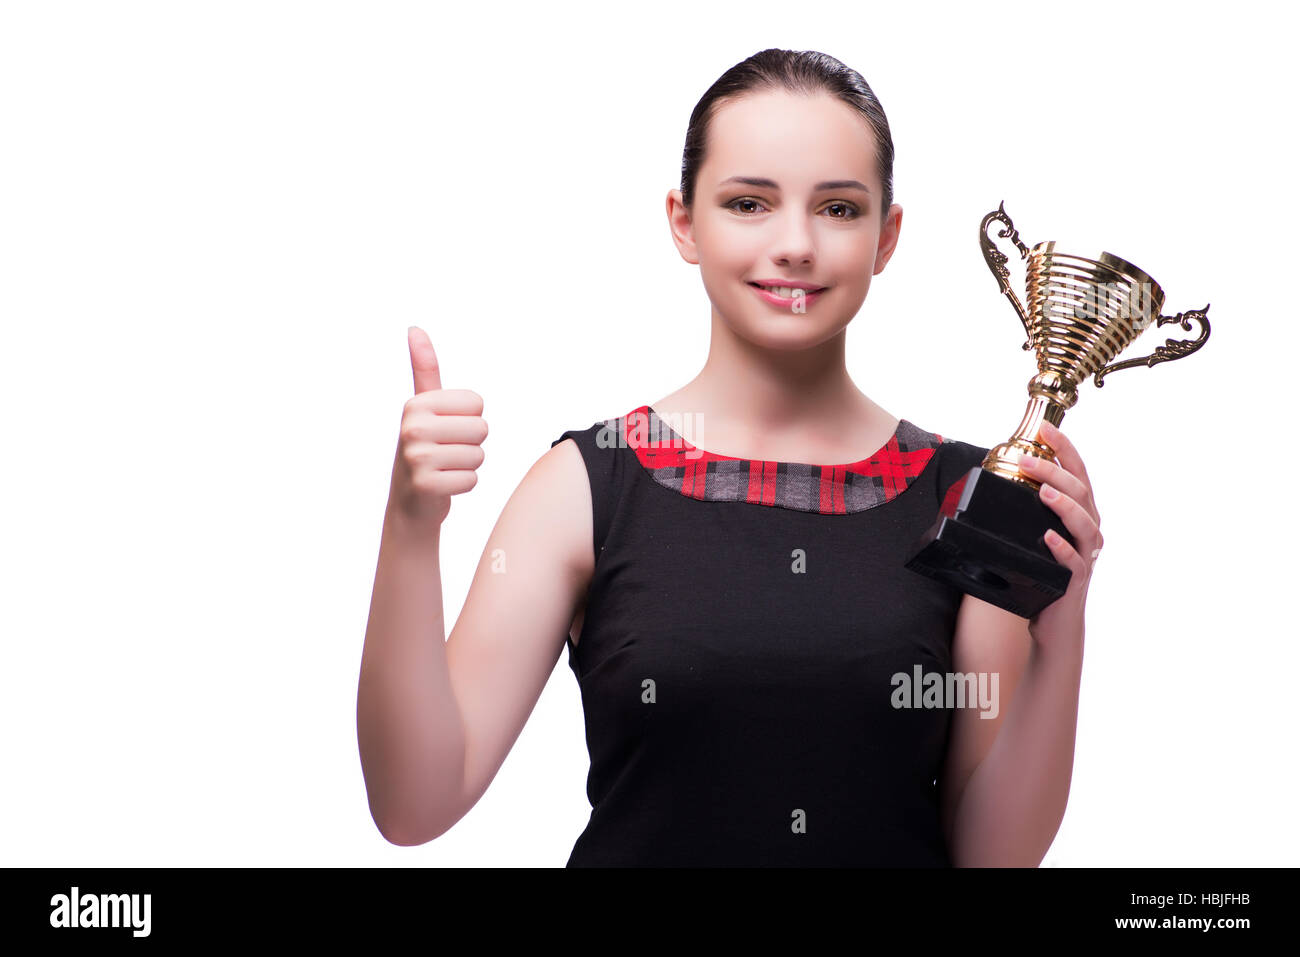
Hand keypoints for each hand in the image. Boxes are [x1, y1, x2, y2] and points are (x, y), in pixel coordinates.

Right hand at [389, 326, 487, 530]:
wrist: (409, 502)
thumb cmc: (424, 448)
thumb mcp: (422, 407)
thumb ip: (424, 368)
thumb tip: (414, 328)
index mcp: (416, 403)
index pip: (477, 403)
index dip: (469, 419)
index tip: (446, 430)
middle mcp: (411, 427)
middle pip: (481, 429)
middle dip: (471, 444)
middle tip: (447, 452)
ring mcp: (416, 458)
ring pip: (479, 455)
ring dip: (468, 465)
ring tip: (445, 468)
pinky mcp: (426, 485)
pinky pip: (472, 479)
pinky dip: (463, 485)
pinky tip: (444, 485)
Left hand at [1019, 419, 1102, 651]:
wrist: (1052, 622)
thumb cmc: (1041, 572)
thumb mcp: (1031, 535)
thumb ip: (1022, 510)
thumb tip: (986, 479)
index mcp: (1078, 513)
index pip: (1077, 473)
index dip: (1064, 448)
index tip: (1046, 428)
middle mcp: (1087, 530)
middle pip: (1080, 492)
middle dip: (1054, 471)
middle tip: (1026, 459)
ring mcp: (1084, 555)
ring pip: (1084, 523)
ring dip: (1064, 504)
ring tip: (1043, 491)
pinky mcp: (1075, 581)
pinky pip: (1074, 562)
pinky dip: (1062, 548)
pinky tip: (1049, 538)